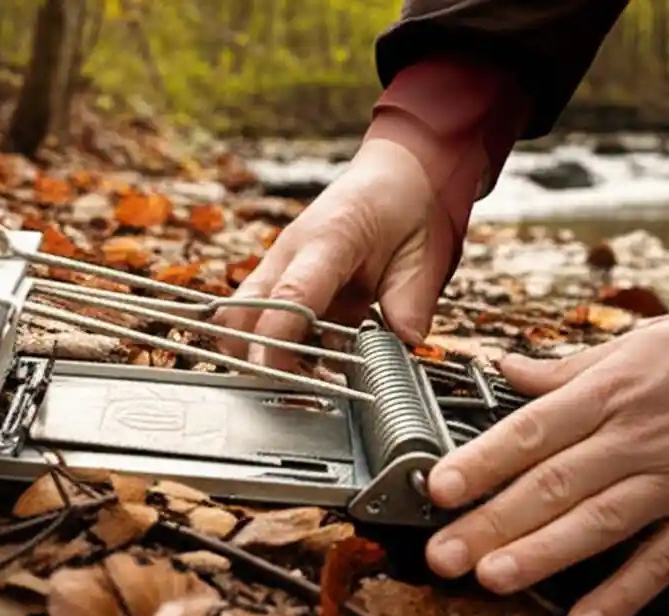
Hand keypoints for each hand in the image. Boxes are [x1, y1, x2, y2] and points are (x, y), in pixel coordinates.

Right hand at [213, 138, 455, 368]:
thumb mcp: (424, 256)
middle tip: (287, 389)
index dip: (277, 338)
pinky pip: (266, 316)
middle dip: (252, 352)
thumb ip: (411, 304)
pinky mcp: (287, 277)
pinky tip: (311, 365)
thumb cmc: (409, 206)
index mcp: (329, 238)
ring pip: (244, 314)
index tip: (273, 372)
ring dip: (262, 350)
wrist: (401, 172)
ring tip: (305, 382)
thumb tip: (404, 344)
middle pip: (245, 307)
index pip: (290, 295)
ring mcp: (284, 263)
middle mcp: (293, 250)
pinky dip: (277, 344)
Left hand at [422, 299, 668, 615]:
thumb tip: (507, 370)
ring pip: (600, 523)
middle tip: (443, 552)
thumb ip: (568, 368)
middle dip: (492, 521)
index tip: (439, 487)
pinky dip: (625, 592)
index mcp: (615, 388)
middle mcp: (641, 435)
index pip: (534, 429)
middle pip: (554, 483)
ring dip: (542, 554)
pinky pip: (665, 559)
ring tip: (493, 578)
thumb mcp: (639, 342)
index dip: (482, 461)